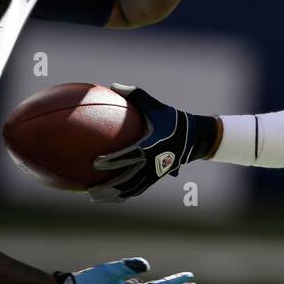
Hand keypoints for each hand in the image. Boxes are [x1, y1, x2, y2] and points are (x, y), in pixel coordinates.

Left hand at [87, 85, 217, 202]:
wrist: (193, 137)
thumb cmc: (170, 119)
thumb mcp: (155, 106)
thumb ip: (136, 95)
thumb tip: (114, 86)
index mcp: (151, 146)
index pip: (129, 156)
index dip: (113, 161)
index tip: (96, 163)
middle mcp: (153, 164)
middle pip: (128, 181)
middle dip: (109, 187)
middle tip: (91, 191)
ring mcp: (154, 174)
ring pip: (132, 190)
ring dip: (113, 195)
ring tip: (95, 198)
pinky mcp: (155, 178)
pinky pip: (137, 190)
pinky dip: (123, 195)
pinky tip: (109, 197)